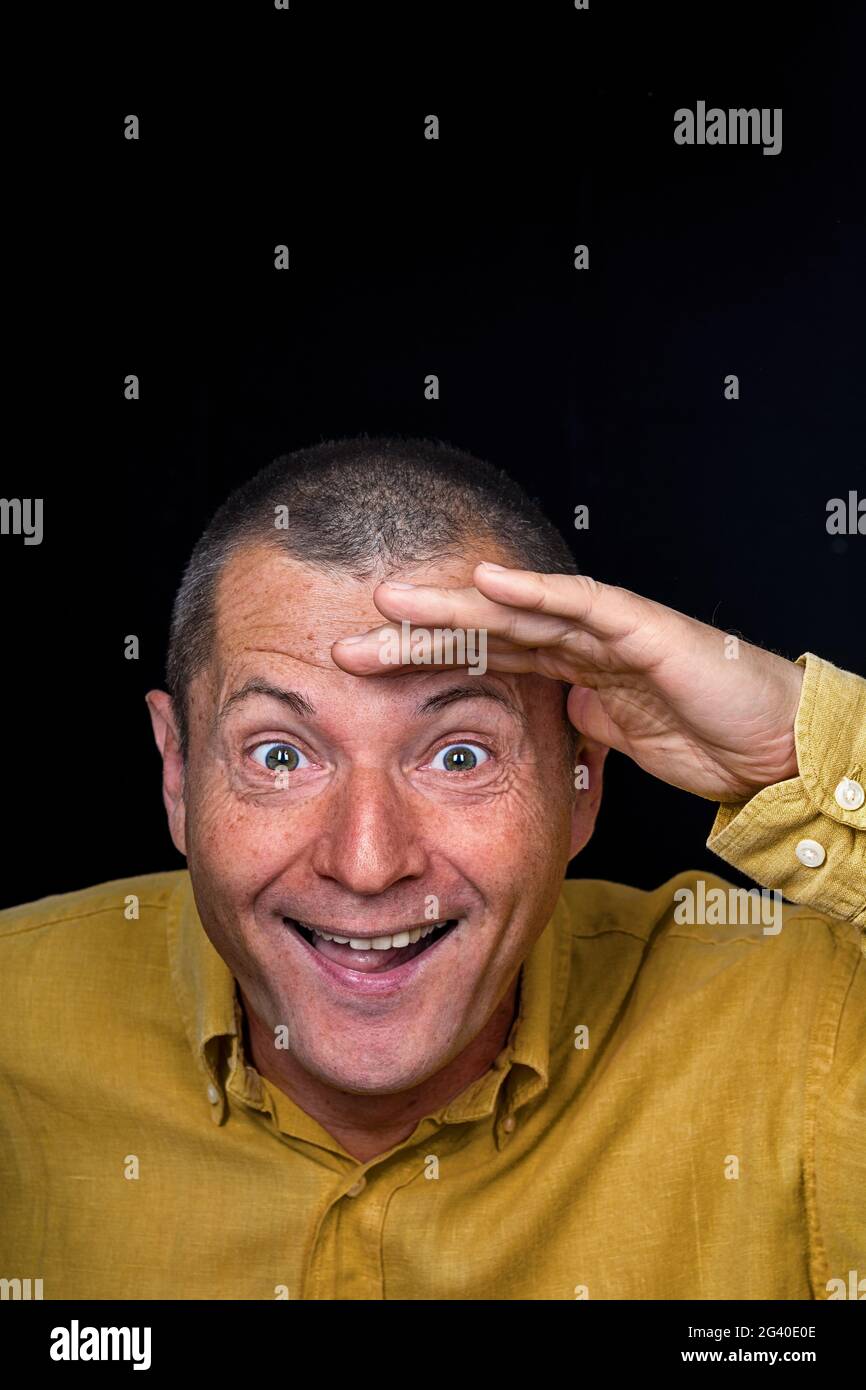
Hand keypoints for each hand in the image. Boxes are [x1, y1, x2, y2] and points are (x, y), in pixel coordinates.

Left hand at [331, 562, 804, 801]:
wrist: (770, 745)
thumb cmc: (704, 738)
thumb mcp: (618, 743)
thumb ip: (579, 723)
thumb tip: (547, 717)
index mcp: (568, 669)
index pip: (481, 658)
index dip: (423, 660)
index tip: (362, 672)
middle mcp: (578, 641)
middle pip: (482, 629)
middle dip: (415, 634)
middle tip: (347, 641)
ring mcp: (607, 629)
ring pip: (516, 610)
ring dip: (453, 605)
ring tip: (393, 602)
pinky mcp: (642, 628)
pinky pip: (582, 604)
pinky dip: (535, 590)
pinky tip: (487, 580)